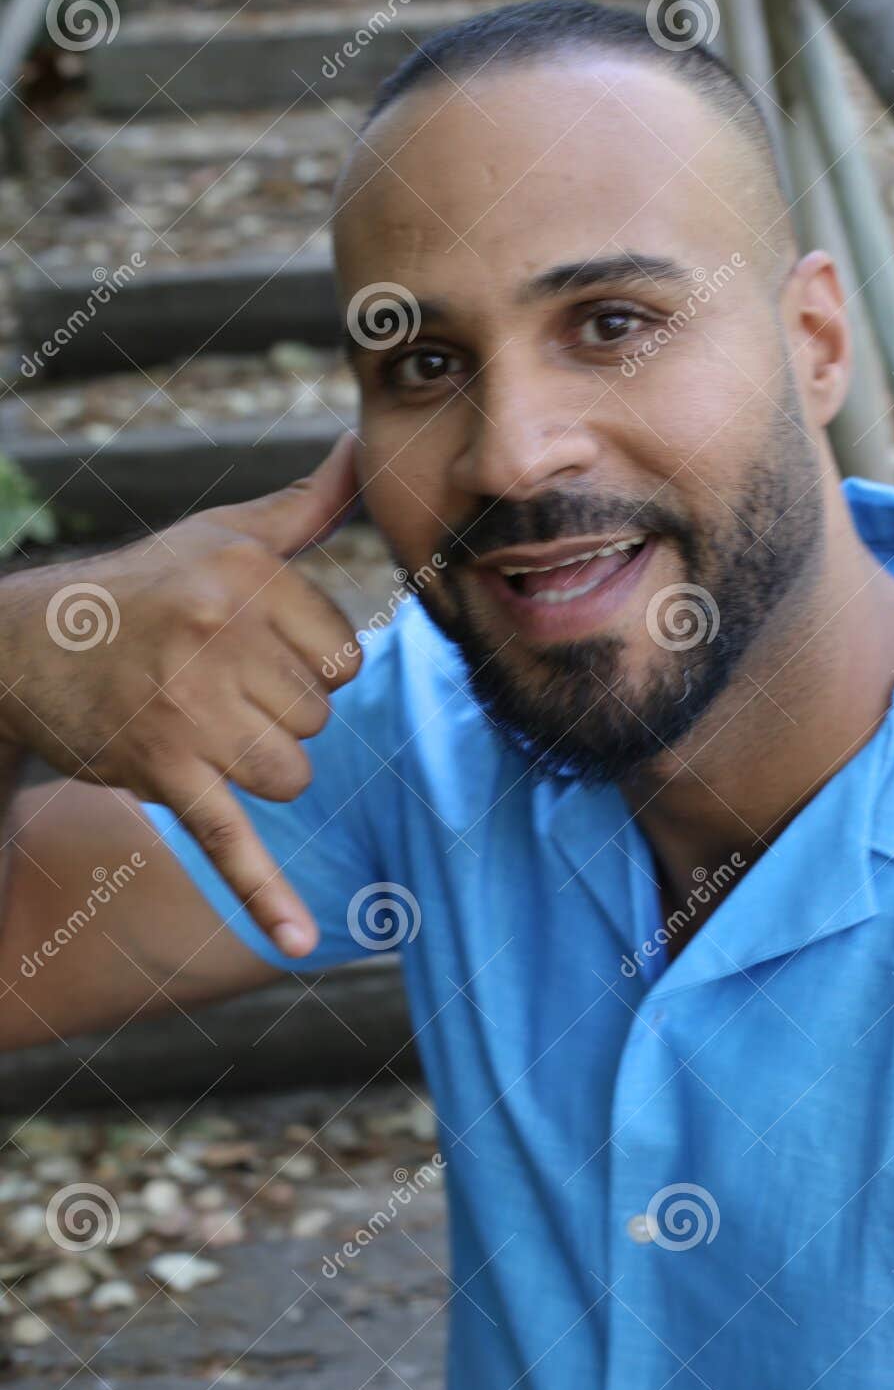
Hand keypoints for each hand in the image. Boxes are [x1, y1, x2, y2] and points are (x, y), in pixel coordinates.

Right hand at [0, 432, 363, 957]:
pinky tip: (303, 943)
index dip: (306, 666)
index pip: (344, 660)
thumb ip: (307, 503)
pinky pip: (234, 840)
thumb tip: (364, 447)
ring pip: (294, 774)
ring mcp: (189, 708)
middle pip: (320, 720)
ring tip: (201, 726)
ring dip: (258, 767)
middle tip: (212, 685)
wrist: (29, 645)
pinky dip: (266, 895)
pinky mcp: (163, 772)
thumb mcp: (224, 536)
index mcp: (249, 575)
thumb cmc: (147, 586)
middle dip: (278, 715)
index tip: (250, 650)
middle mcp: (220, 634)